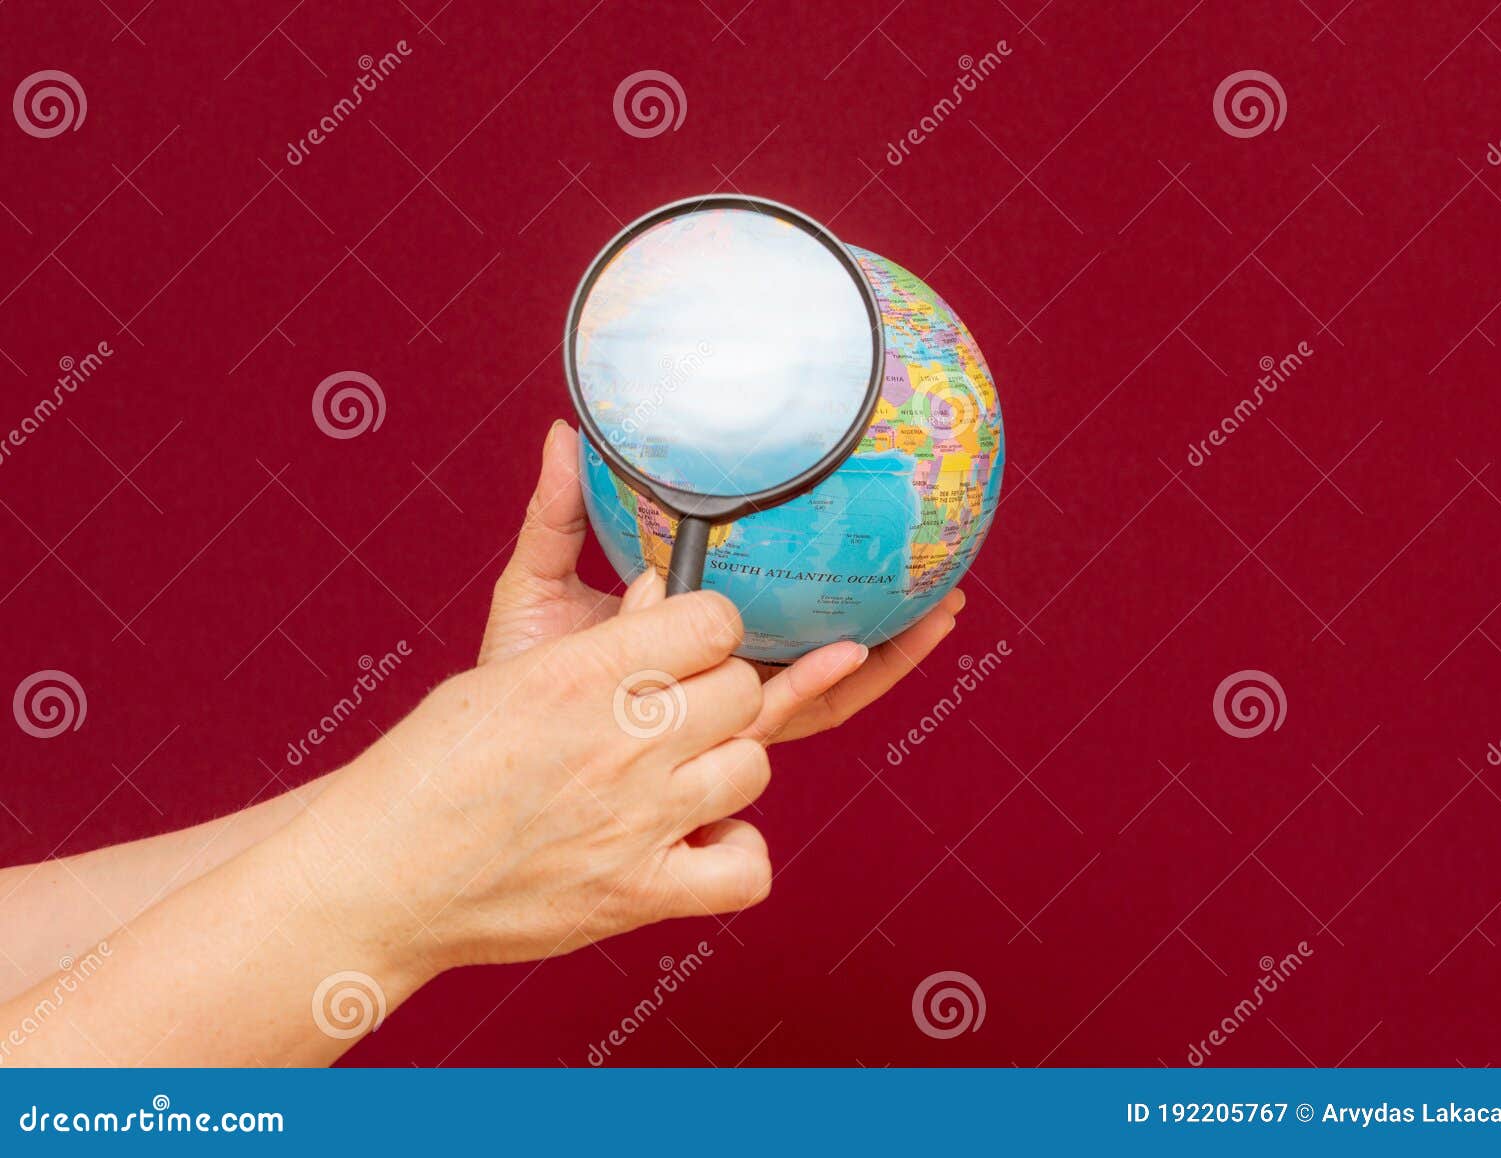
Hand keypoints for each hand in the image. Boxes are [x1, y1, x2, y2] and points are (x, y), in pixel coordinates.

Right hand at [304, 584, 775, 972]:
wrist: (380, 875)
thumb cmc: (435, 767)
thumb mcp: (510, 672)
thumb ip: (602, 641)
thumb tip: (663, 595)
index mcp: (581, 674)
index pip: (713, 620)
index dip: (708, 628)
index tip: (685, 646)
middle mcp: (620, 743)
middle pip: (743, 689)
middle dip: (719, 693)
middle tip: (680, 713)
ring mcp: (637, 822)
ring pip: (753, 766)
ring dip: (724, 766)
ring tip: (679, 774)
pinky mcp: (639, 895)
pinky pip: (747, 869)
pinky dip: (733, 854)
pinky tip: (696, 838)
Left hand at [479, 420, 965, 744]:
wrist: (492, 741)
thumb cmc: (512, 665)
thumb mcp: (539, 578)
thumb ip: (561, 512)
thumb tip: (565, 431)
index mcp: (693, 653)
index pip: (774, 627)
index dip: (832, 598)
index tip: (879, 543)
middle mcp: (720, 688)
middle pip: (821, 661)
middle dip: (888, 631)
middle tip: (944, 588)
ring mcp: (722, 718)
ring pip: (824, 693)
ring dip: (886, 658)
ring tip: (940, 614)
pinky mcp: (712, 742)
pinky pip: (784, 716)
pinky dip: (829, 685)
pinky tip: (863, 653)